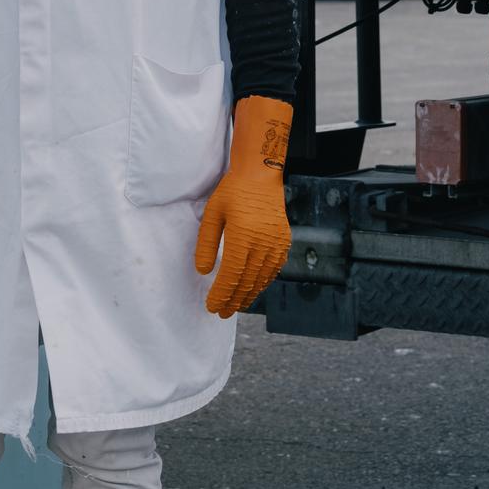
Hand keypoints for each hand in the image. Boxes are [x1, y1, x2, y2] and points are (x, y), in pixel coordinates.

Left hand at [194, 97, 294, 318]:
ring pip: (262, 279)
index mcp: (243, 236)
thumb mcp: (212, 214)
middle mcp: (263, 243)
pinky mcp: (284, 242)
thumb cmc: (232, 192)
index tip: (212, 306)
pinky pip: (273, 269)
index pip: (231, 275)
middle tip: (221, 313)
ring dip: (248, 295)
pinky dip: (262, 283)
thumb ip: (207, 244)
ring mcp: (276, 244)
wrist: (261, 175)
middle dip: (233, 300)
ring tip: (236, 306)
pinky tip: (253, 289)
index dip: (222, 294)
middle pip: (247, 282)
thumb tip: (204, 272)